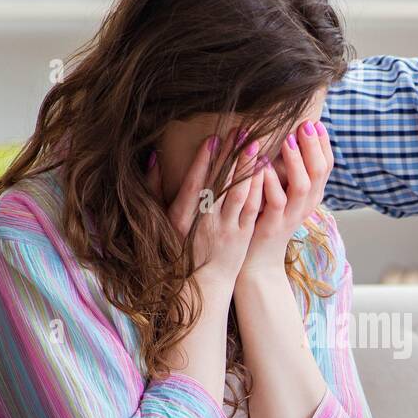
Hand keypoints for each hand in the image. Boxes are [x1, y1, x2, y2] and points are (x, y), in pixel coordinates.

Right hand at [144, 133, 265, 288]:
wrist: (201, 286)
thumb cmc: (175, 250)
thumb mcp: (157, 221)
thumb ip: (153, 188)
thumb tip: (155, 156)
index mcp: (180, 220)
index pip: (194, 185)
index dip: (204, 162)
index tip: (213, 139)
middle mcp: (204, 225)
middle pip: (220, 185)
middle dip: (231, 156)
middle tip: (241, 131)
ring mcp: (226, 231)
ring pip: (239, 196)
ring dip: (248, 169)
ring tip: (256, 145)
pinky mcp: (243, 237)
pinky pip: (253, 210)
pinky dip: (259, 189)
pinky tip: (264, 170)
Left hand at [237, 118, 331, 281]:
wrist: (258, 259)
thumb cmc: (267, 218)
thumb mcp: (285, 192)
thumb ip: (290, 169)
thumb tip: (291, 135)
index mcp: (312, 195)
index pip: (326, 165)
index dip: (323, 143)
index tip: (315, 122)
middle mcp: (306, 205)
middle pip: (319, 172)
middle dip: (313, 146)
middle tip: (304, 125)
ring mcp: (291, 216)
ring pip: (302, 186)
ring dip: (295, 161)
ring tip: (287, 140)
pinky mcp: (273, 225)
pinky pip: (276, 201)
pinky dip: (270, 181)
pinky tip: (263, 166)